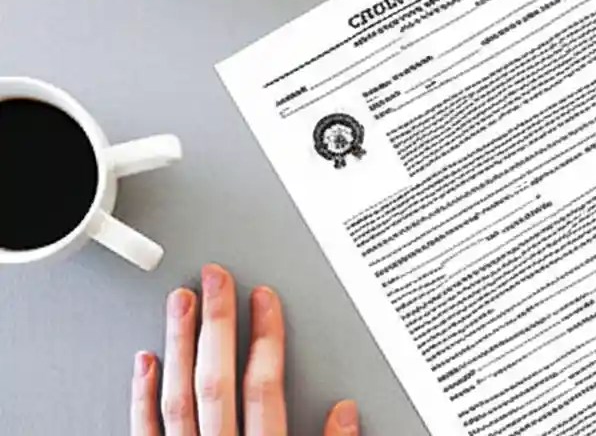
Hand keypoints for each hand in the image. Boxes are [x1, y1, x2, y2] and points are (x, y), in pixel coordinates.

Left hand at [130, 264, 359, 434]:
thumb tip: (345, 412)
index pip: (265, 386)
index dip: (267, 338)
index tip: (264, 301)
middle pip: (217, 381)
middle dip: (218, 324)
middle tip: (216, 282)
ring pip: (179, 397)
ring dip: (180, 345)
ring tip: (181, 303)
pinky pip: (145, 431)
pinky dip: (143, 396)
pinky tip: (145, 361)